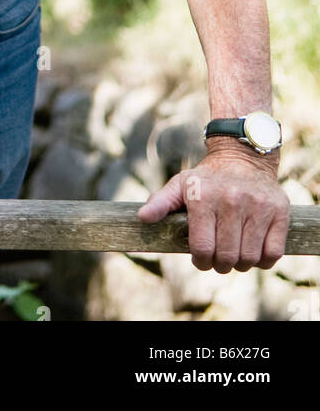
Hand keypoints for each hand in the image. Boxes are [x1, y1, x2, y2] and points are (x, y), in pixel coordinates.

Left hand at [137, 146, 289, 272]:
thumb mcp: (181, 184)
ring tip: (235, 252)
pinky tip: (254, 250)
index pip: (203, 249)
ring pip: (250, 258)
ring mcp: (258, 205)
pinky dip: (263, 260)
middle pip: (227, 257)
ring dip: (241, 264)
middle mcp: (232, 199)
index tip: (201, 258)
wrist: (243, 157)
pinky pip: (273, 253)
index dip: (201, 261)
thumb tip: (142, 218)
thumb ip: (161, 202)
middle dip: (220, 264)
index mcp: (204, 197)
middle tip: (219, 257)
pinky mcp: (279, 211)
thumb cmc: (208, 178)